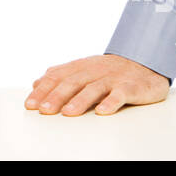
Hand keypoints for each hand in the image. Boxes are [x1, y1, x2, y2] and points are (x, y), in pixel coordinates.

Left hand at [24, 53, 168, 115]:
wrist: (145, 61)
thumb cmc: (110, 70)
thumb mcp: (83, 69)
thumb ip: (60, 76)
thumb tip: (36, 83)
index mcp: (80, 68)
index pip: (57, 77)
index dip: (43, 90)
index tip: (30, 105)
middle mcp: (94, 71)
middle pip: (72, 83)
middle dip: (57, 96)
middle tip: (44, 110)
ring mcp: (112, 79)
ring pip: (94, 88)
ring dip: (80, 101)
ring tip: (68, 113)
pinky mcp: (131, 87)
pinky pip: (121, 94)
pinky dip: (111, 102)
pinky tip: (103, 112)